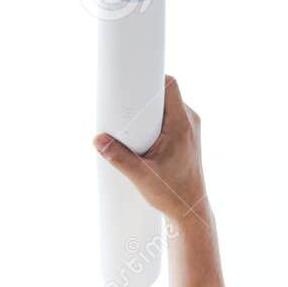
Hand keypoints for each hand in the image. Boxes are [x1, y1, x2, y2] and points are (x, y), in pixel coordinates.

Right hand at [95, 76, 207, 226]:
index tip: (131, 80)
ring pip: (165, 107)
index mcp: (182, 124)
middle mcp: (188, 121)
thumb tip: (98, 140)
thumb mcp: (142, 176)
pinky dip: (151, 122)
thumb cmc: (171, 193)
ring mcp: (188, 128)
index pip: (169, 86)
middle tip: (122, 108)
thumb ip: (119, 158)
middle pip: (164, 94)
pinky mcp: (185, 136)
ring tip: (128, 126)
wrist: (190, 209)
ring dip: (146, 112)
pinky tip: (138, 135)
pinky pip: (167, 118)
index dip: (150, 78)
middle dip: (141, 98)